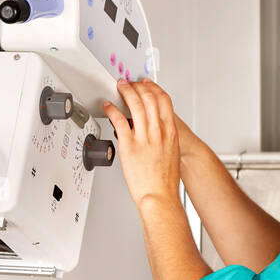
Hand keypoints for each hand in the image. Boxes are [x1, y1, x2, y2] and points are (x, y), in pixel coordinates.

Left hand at [101, 78, 180, 207]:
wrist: (160, 197)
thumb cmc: (164, 181)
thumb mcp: (170, 153)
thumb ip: (163, 138)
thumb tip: (153, 132)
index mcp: (170, 132)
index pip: (163, 100)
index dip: (153, 88)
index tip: (146, 84)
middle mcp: (158, 132)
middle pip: (149, 97)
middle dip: (137, 86)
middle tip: (129, 83)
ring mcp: (144, 138)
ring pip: (135, 104)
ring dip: (126, 91)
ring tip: (119, 87)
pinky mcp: (129, 146)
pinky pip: (119, 121)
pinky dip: (112, 110)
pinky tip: (108, 107)